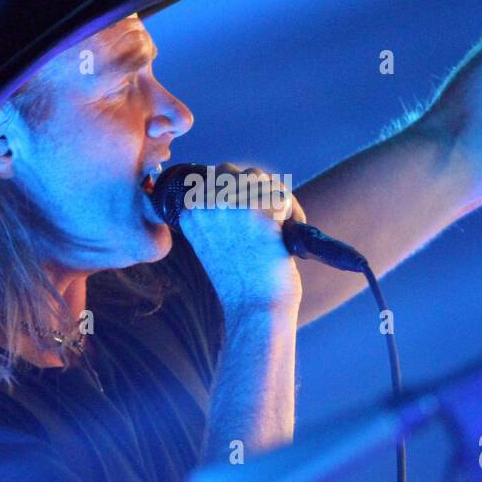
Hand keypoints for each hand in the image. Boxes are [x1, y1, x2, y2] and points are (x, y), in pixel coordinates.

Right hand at [175, 162, 304, 314]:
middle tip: (268, 219)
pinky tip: (288, 232)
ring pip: (258, 177)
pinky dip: (292, 211)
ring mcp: (232, 207)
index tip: (247, 215)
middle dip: (254, 187)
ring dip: (274, 196)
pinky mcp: (260, 212)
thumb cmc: (240, 284)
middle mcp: (206, 207)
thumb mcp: (214, 244)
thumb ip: (217, 216)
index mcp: (190, 215)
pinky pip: (281, 194)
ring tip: (281, 226)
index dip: (234, 191)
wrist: (255, 309)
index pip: (212, 178)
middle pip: (233, 171)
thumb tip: (240, 184)